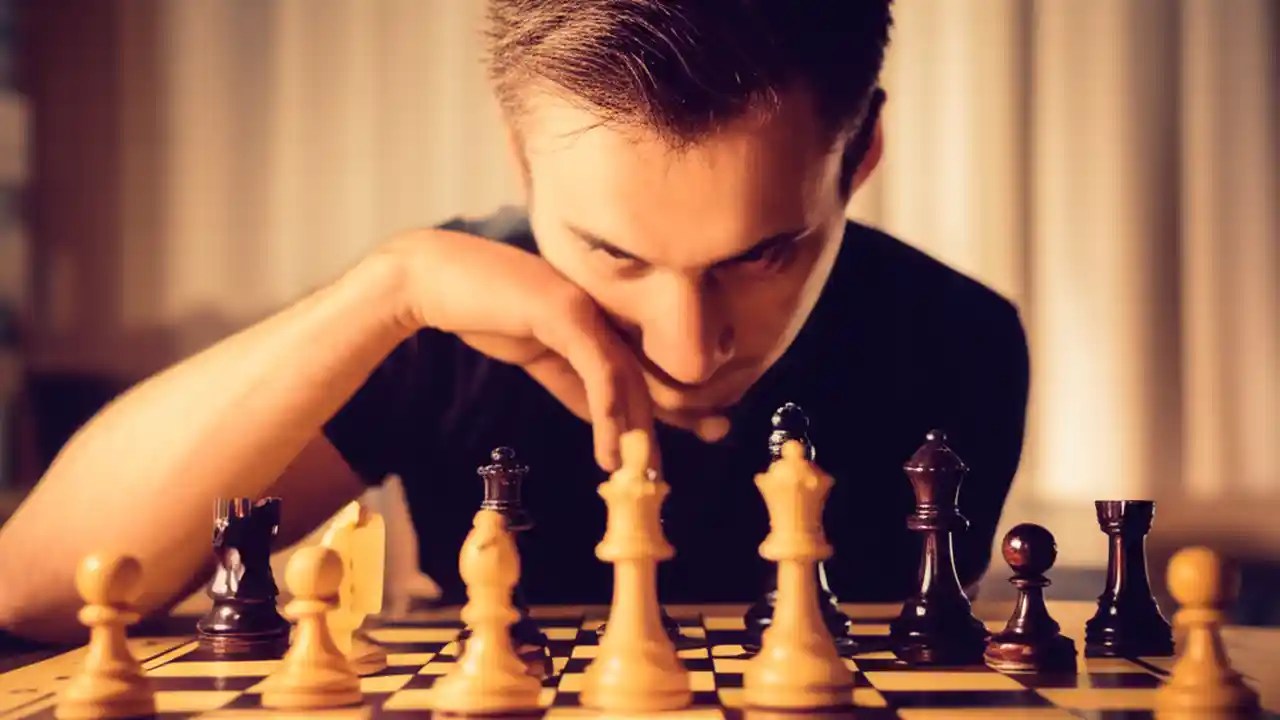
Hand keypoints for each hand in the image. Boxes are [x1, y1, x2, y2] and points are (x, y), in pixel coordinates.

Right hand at [368, 229, 725, 469]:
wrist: (433, 279)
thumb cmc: (485, 310)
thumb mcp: (542, 355)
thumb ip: (577, 382)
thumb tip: (611, 422)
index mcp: (603, 312)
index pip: (649, 359)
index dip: (680, 392)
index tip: (709, 421)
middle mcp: (604, 305)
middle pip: (651, 365)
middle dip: (685, 403)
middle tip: (718, 432)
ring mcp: (586, 304)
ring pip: (630, 374)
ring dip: (641, 426)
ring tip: (645, 469)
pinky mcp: (564, 311)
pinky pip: (599, 370)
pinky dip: (609, 414)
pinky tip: (611, 450)